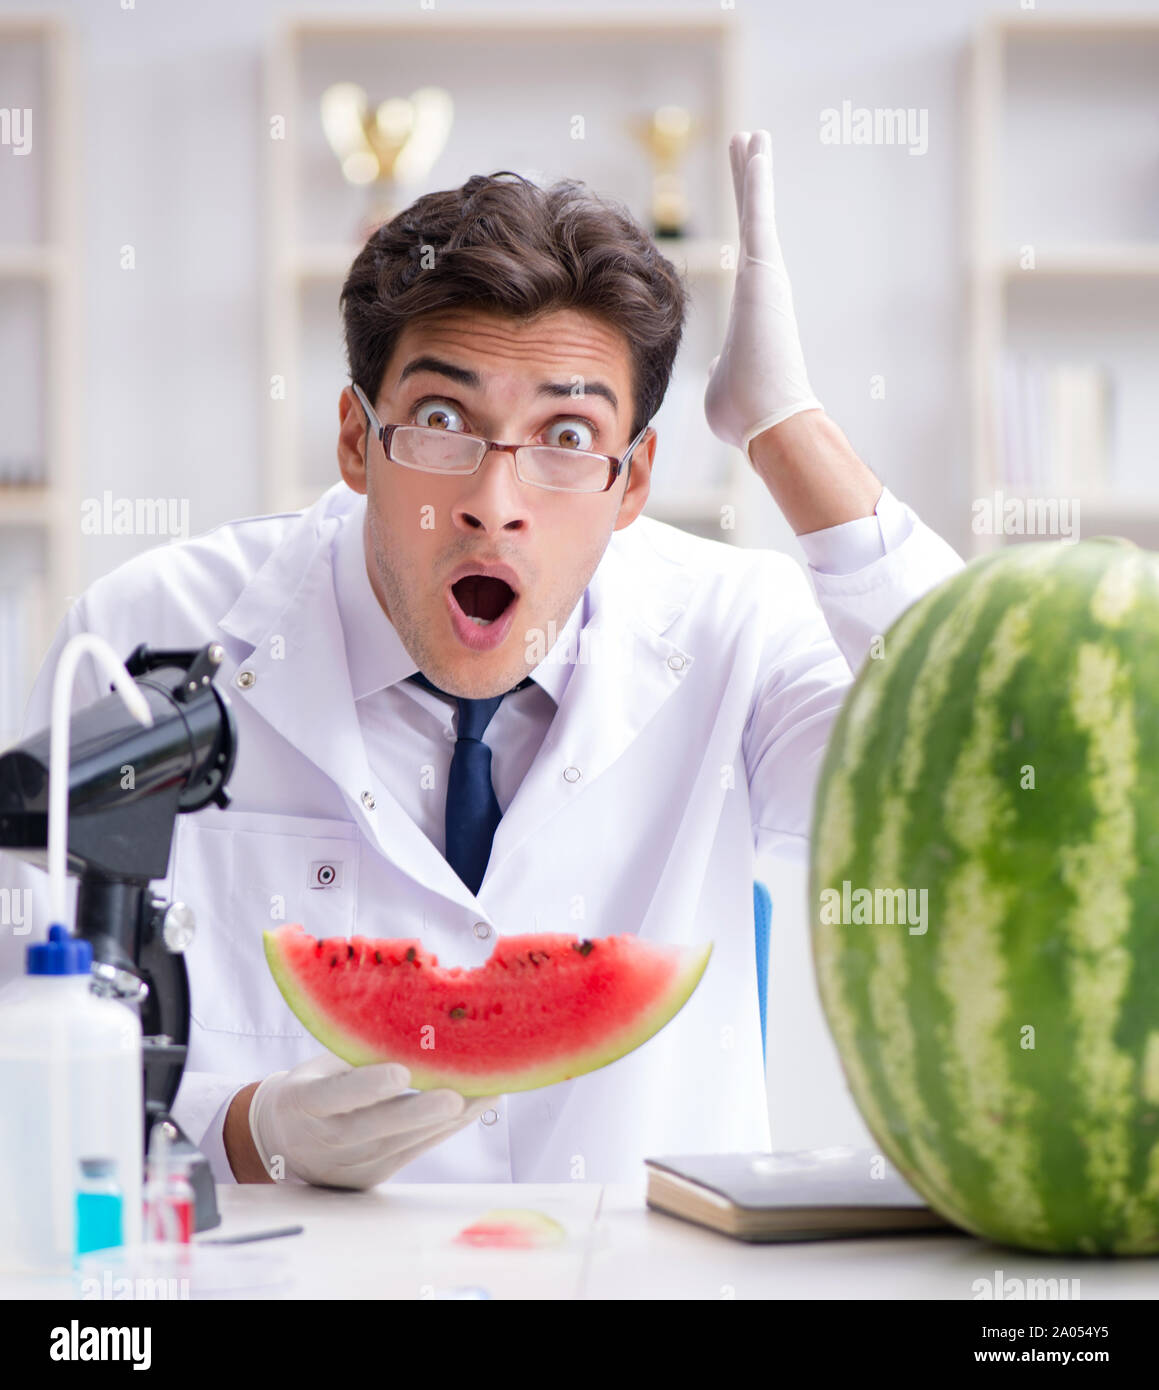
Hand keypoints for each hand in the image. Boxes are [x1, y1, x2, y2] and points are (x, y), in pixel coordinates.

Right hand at [248, 1052, 496, 1188]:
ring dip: (448, 1121)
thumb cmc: (310, 1086)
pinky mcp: (372, 1176)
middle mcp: (326, 1141)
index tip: (400, 1073)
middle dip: (419, 1114)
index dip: (367, 1086)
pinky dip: (444, 1129)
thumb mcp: (318, 1066)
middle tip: (457, 1097)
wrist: (283, 1139)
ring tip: (486, 1093)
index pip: (335, 1096)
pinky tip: (474, 1107)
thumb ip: (357, 1053)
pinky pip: (413, 1152)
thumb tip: (412, 1023)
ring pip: (402, 1144)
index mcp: (304, 1104)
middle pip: (375, 1128)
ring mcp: (350, 1165)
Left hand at [704, 129, 822, 458]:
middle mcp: (763, 287)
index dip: (743, 226)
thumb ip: (720, 368)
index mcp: (750, 309)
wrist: (769, 421)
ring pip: (756, 212)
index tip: (744, 199)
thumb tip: (719, 365)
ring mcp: (766, 277)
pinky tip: (756, 145)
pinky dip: (757, 180)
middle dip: (749, 182)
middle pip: (752, 223)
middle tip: (748, 142)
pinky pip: (758, 215)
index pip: (745, 255)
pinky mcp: (764, 270)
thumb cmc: (744, 412)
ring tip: (751, 135)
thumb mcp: (722, 384)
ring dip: (754, 171)